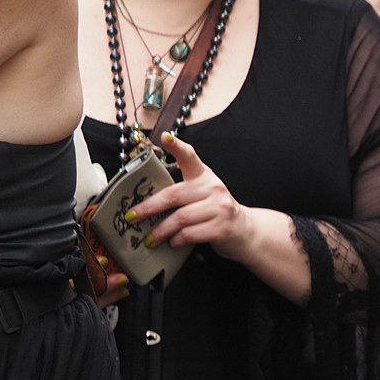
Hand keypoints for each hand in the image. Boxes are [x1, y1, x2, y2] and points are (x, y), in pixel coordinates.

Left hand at [127, 132, 258, 252]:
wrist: (246, 232)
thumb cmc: (216, 213)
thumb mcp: (203, 196)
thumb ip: (181, 194)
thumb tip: (145, 206)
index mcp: (204, 176)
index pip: (190, 157)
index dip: (177, 146)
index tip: (165, 137)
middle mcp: (213, 188)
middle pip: (173, 195)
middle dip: (148, 208)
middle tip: (132, 217)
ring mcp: (219, 207)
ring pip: (179, 218)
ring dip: (161, 231)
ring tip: (151, 239)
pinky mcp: (222, 227)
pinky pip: (190, 233)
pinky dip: (177, 240)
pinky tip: (173, 243)